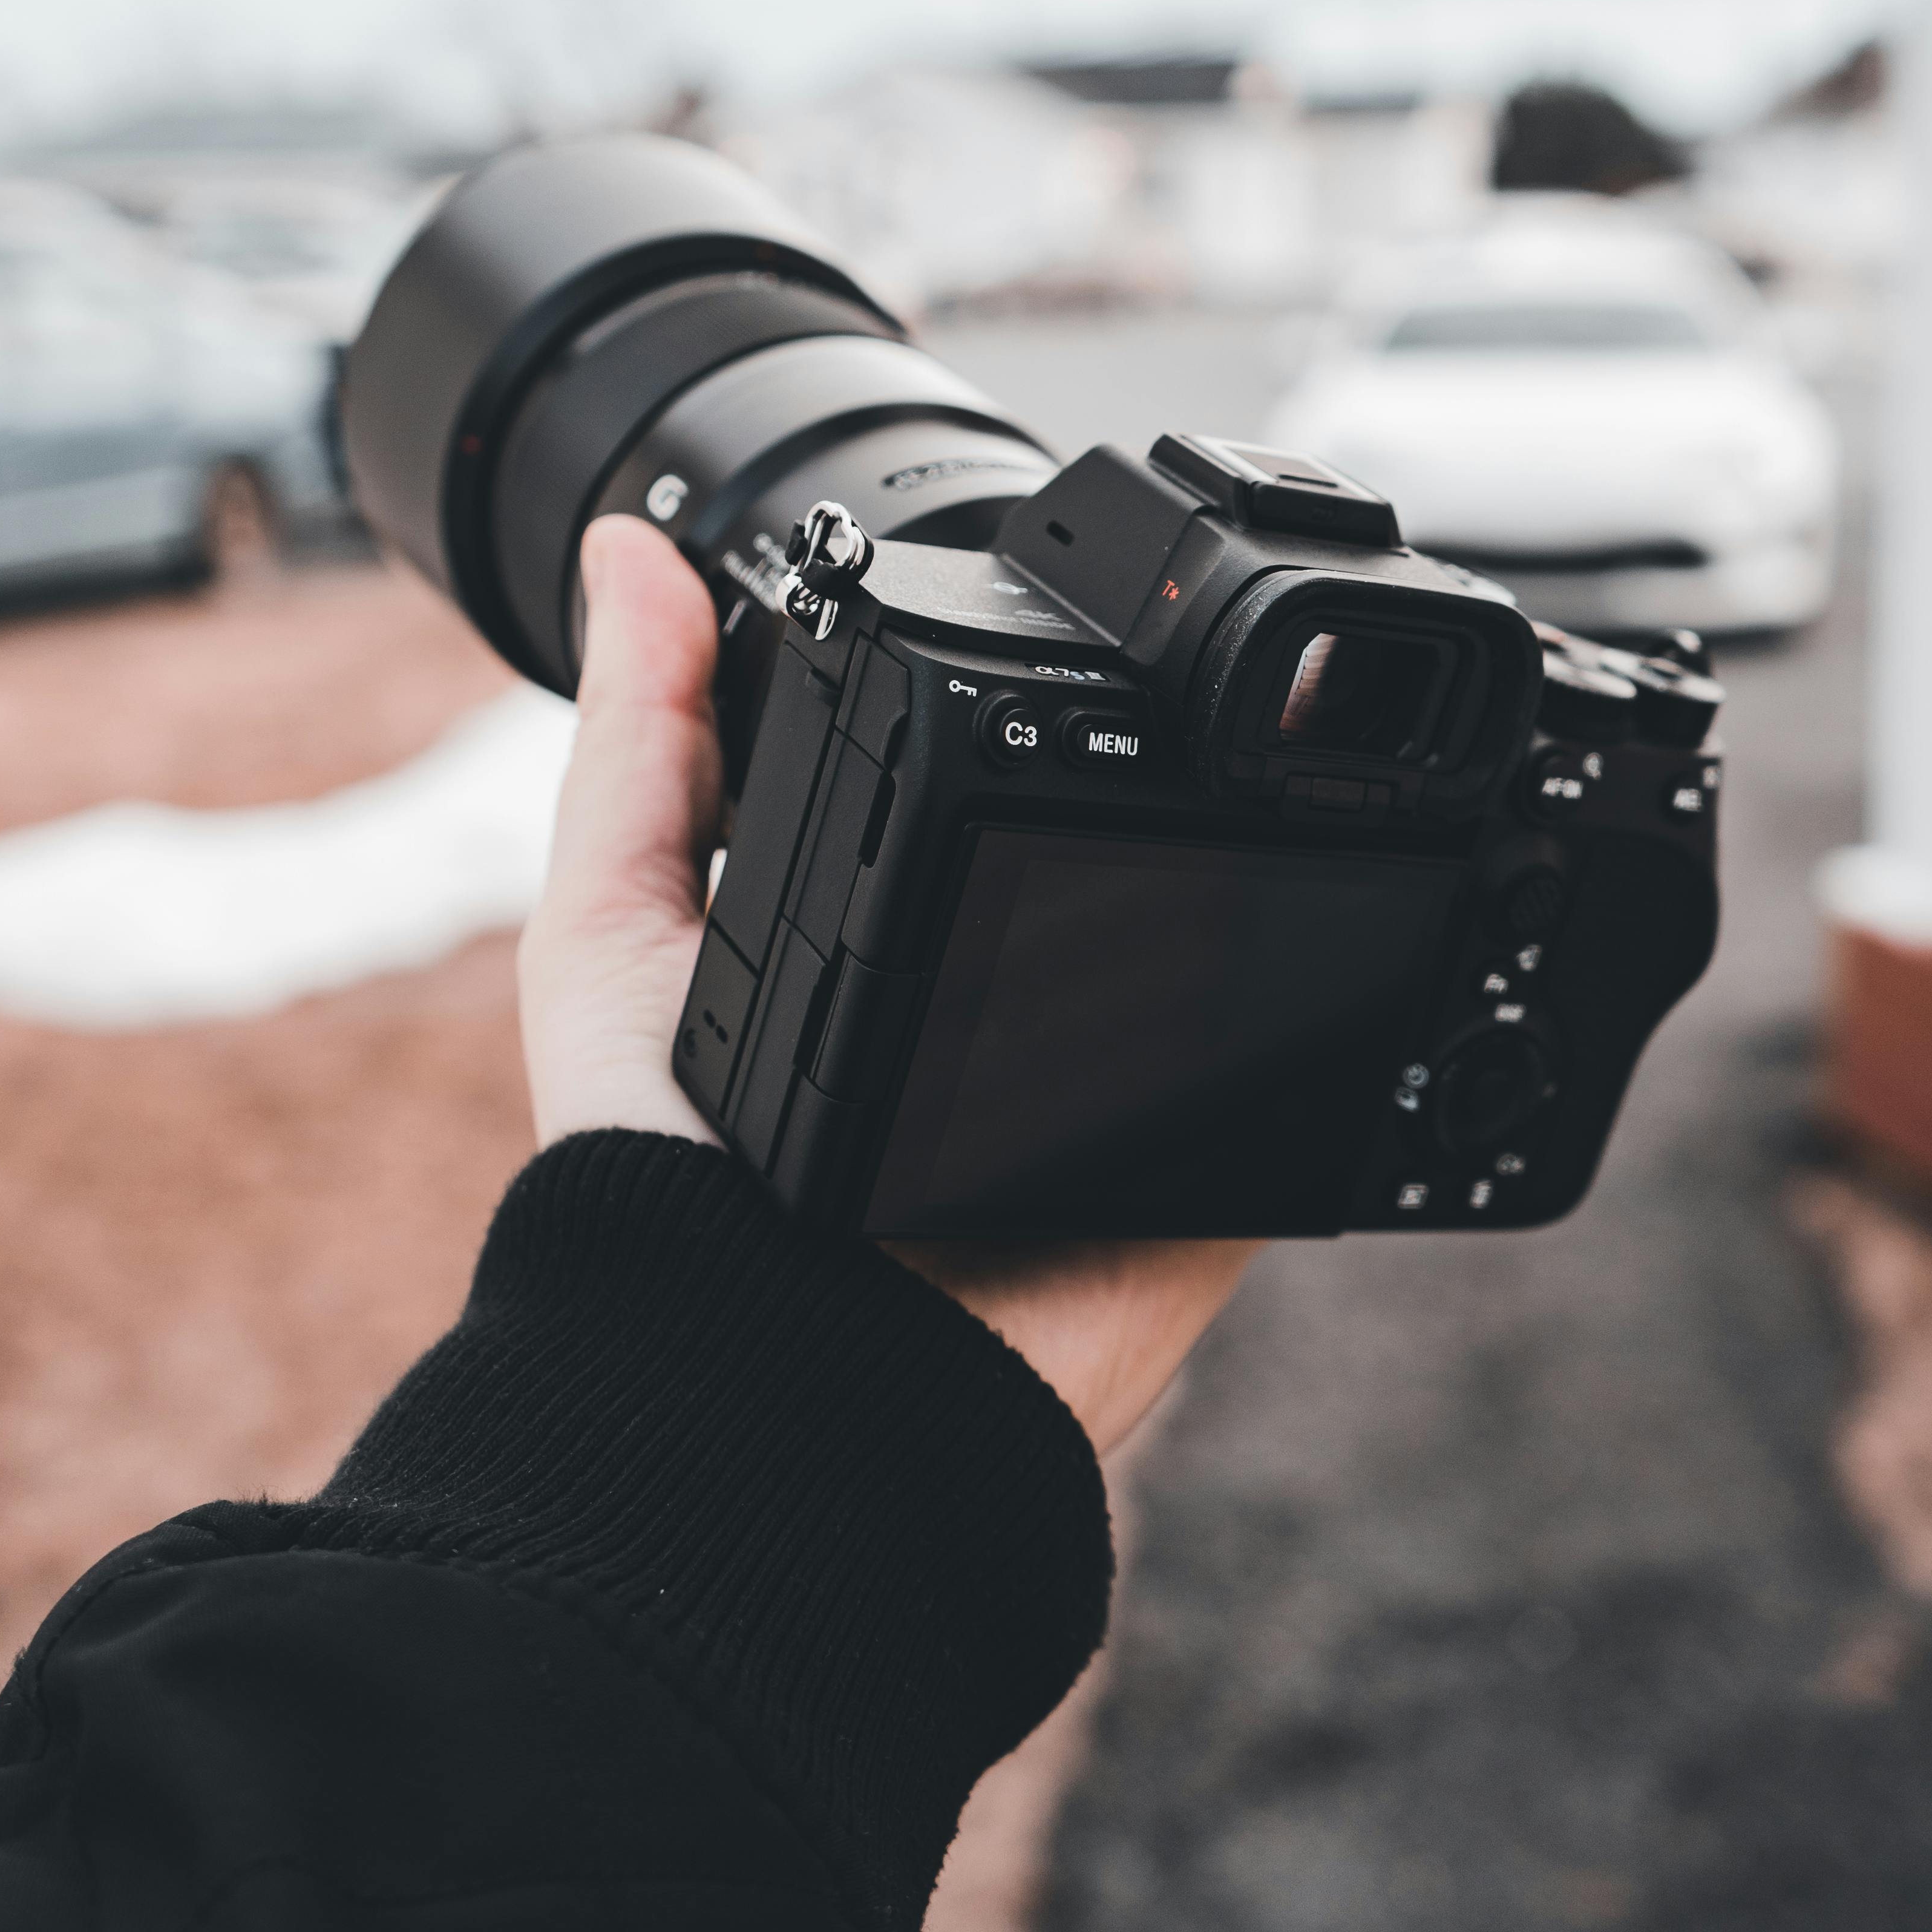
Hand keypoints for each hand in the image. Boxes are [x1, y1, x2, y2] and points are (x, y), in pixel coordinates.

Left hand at [523, 514, 1258, 1456]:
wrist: (774, 1390)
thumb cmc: (661, 1194)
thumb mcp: (612, 935)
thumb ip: (637, 743)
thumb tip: (629, 541)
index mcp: (866, 963)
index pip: (951, 809)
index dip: (979, 719)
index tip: (1006, 612)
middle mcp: (985, 1033)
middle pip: (1087, 870)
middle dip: (1119, 787)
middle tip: (1148, 680)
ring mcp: (1101, 1114)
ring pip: (1202, 961)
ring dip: (1222, 886)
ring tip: (1231, 780)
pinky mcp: (1193, 1185)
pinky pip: (1283, 1082)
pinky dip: (1305, 1016)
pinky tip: (1319, 920)